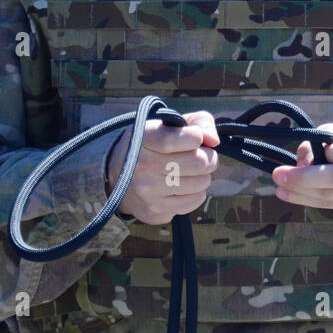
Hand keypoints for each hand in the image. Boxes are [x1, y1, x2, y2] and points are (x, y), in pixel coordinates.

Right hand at [105, 111, 219, 224]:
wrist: (119, 174)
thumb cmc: (156, 144)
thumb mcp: (171, 123)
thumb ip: (199, 122)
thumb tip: (213, 140)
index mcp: (145, 137)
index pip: (181, 138)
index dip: (197, 137)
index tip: (196, 137)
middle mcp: (142, 165)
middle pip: (199, 162)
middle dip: (208, 158)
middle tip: (201, 156)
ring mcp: (147, 190)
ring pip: (201, 183)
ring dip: (202, 176)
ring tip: (189, 172)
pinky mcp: (155, 210)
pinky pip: (195, 201)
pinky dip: (196, 193)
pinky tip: (182, 187)